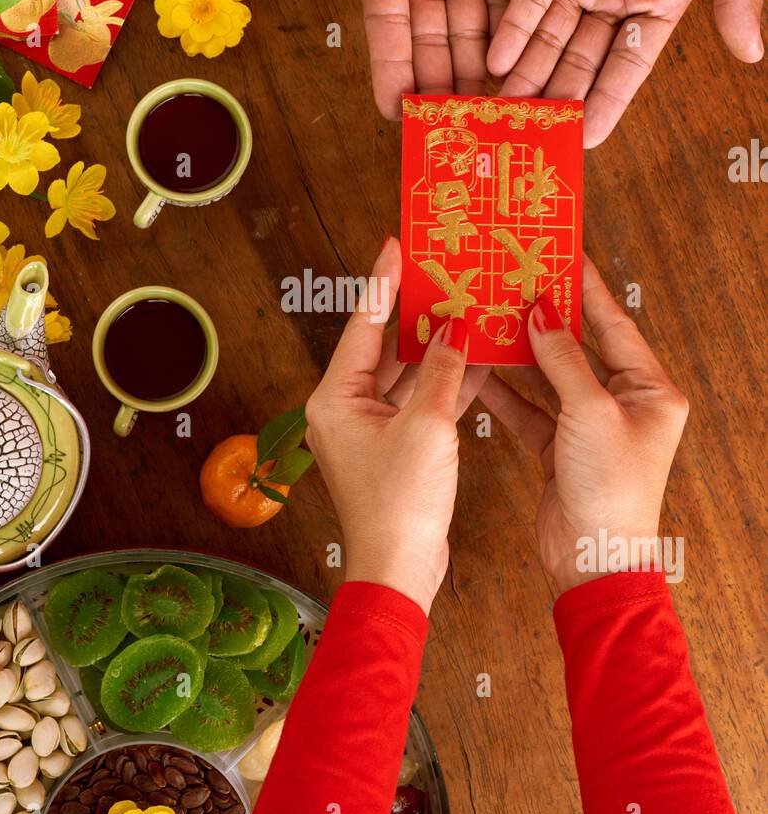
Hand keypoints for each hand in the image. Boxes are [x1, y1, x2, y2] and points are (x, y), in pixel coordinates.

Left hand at [304, 237, 487, 614]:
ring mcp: (369, 429)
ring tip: (469, 310)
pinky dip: (446, 385)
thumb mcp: (428, 427)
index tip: (396, 244)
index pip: (362, 324)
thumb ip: (444, 371)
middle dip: (418, 315)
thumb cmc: (401, 505)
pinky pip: (419, 403)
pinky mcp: (394, 448)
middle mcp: (345, 408)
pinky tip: (478, 360)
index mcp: (336, 397)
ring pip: (406, 375)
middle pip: (384, 347)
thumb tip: (455, 329)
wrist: (400, 569)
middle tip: (443, 275)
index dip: (382, 282)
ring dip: (439, 351)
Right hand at [306, 0, 544, 118]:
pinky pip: (515, 7)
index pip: (389, 30)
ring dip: (481, 76)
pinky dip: (518, 42)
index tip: (395, 115)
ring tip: (491, 120)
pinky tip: (525, 78)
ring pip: (476, 34)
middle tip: (451, 133)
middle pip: (434, 43)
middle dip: (441, 87)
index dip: (392, 71)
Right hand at [477, 258, 688, 591]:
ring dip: (523, 352)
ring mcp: (591, 427)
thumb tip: (545, 312)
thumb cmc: (611, 492)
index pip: (614, 325)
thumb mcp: (589, 413)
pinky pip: (532, 409)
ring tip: (494, 317)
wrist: (593, 559)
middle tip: (519, 280)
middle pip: (581, 347)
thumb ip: (564, 360)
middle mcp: (625, 405)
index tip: (563, 255)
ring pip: (552, 377)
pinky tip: (482, 371)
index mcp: (650, 391)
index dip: (587, 289)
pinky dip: (508, 393)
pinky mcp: (561, 449)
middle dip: (549, 317)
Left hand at [487, 0, 763, 145]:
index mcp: (658, 1)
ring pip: (548, 38)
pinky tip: (496, 60)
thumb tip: (754, 53)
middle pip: (581, 61)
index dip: (608, 102)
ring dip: (528, 76)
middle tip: (534, 140)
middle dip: (559, 100)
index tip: (587, 140)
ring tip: (506, 113)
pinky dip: (510, 28)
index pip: (629, 65)